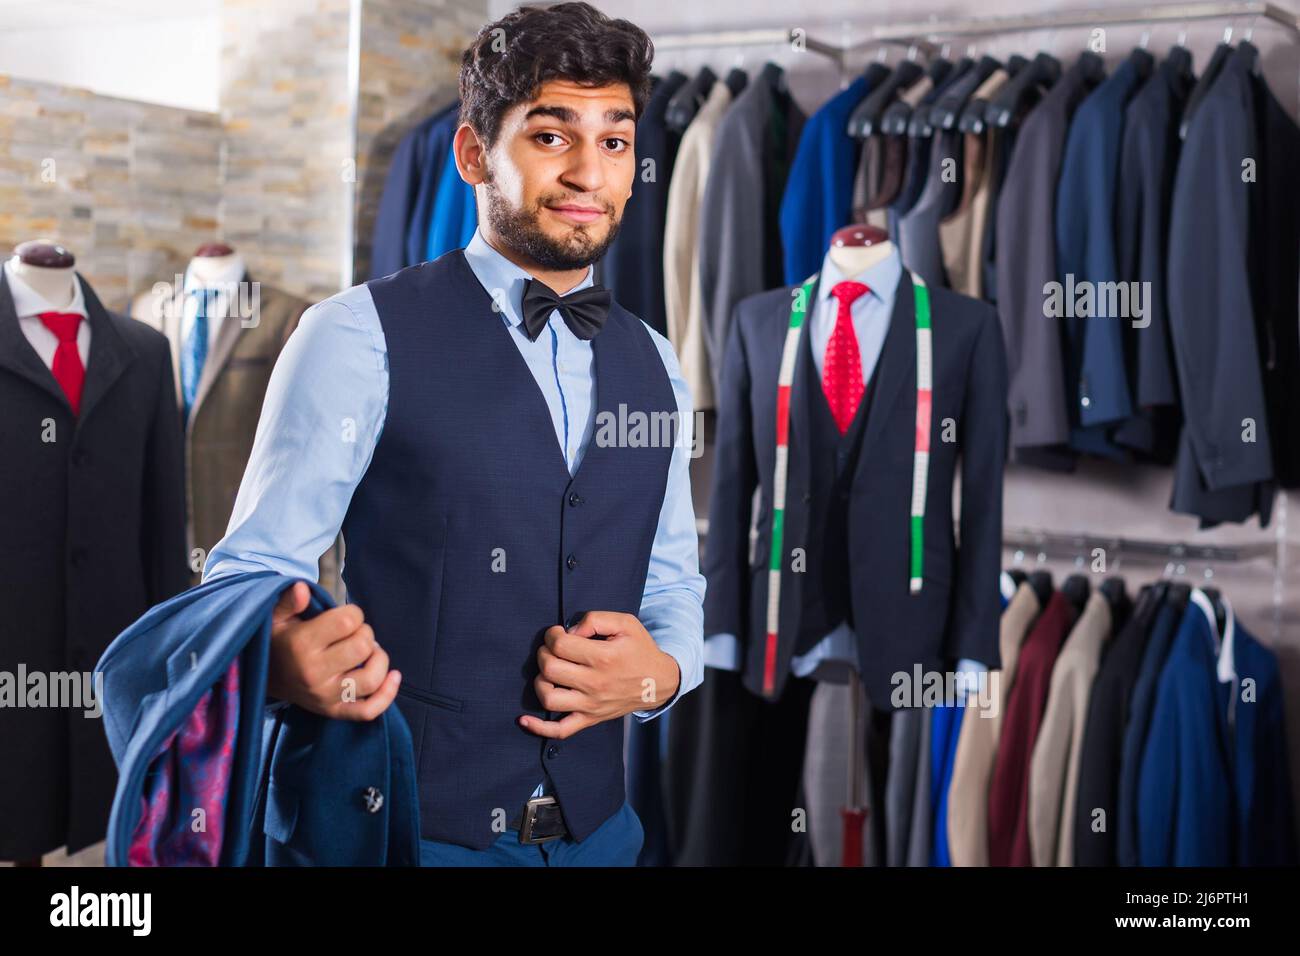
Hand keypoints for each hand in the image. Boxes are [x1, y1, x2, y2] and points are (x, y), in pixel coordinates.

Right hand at [266, 581, 400, 719]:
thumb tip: (302, 587)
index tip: (345, 617)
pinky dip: (386, 695)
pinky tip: (393, 677)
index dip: (354, 613)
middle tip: (354, 634)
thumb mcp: (276, 617)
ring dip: (379, 660)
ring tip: (368, 651)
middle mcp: (314, 673)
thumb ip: (289, 600)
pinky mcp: (333, 711)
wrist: (264, 677)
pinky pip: (368, 711)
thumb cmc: (278, 641)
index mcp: (302, 645)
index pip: (348, 621)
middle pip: (363, 647)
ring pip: (371, 679)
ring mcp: (325, 696)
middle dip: (365, 634)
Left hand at [519, 610, 680, 739]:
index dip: (552, 635)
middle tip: (552, 649)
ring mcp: (591, 705)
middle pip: (550, 669)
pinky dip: (539, 728)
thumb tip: (569, 632)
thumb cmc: (640, 649)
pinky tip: (524, 720)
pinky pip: (561, 731)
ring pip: (549, 698)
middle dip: (543, 653)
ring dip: (540, 681)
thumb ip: (595, 619)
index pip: (561, 645)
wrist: (658, 682)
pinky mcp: (590, 719)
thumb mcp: (625, 623)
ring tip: (549, 672)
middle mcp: (595, 683)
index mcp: (604, 657)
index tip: (558, 633)